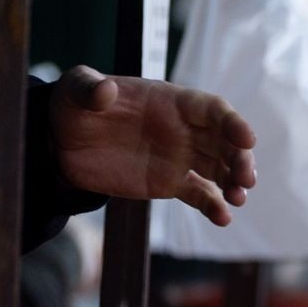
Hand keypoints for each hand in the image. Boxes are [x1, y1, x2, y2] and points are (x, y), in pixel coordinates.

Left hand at [51, 67, 256, 225]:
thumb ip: (89, 87)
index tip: (247, 139)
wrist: (60, 143)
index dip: (232, 123)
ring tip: (239, 198)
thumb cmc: (73, 106)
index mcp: (169, 102)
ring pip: (218, 168)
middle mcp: (183, 129)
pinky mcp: (170, 183)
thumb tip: (105, 90)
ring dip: (234, 182)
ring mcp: (179, 157)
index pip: (211, 109)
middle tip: (245, 179)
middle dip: (240, 158)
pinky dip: (213, 206)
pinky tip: (223, 218)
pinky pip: (199, 195)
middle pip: (224, 142)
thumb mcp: (74, 90)